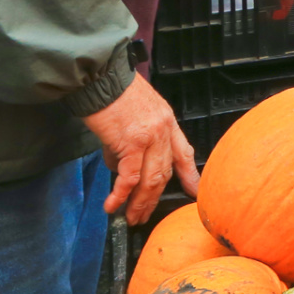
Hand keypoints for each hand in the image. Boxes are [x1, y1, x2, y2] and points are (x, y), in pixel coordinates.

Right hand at [83, 73, 198, 223]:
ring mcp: (150, 137)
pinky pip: (129, 176)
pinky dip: (121, 194)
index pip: (183, 153)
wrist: (99, 75)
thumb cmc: (111, 89)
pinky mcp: (130, 142)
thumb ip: (134, 139)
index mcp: (167, 121)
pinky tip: (112, 206)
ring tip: (131, 218)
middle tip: (144, 216)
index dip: (190, 175)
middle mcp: (163, 130)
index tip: (194, 192)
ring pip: (150, 179)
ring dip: (140, 202)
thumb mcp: (136, 111)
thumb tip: (121, 167)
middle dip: (154, 199)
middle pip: (165, 173)